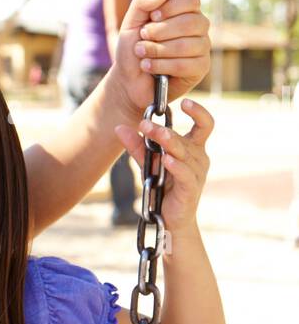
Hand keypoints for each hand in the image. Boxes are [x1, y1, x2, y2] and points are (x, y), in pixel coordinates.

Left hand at [112, 0, 210, 115]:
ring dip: (157, 50)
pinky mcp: (200, 68)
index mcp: (184, 10)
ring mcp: (202, 47)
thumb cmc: (133, 48)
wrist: (128, 79)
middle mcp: (198, 26)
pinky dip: (162, 66)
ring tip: (142, 53)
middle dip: (160, 31)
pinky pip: (185, 65)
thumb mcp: (131, 21)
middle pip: (190, 21)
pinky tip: (149, 67)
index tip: (153, 17)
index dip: (172, 6)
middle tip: (143, 37)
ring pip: (186, 44)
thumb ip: (143, 1)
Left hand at [116, 96, 212, 234]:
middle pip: (184, 138)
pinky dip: (176, 166)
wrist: (171, 220)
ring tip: (157, 135)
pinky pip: (185, 174)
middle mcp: (199, 157)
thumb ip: (137, 146)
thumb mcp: (148, 163)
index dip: (199, 112)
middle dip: (163, 130)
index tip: (185, 102)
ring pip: (185, 153)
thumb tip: (119, 127)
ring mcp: (197, 173)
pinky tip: (167, 160)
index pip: (205, 124)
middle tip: (145, 124)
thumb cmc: (163, 188)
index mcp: (193, 147)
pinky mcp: (190, 189)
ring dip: (169, 143)